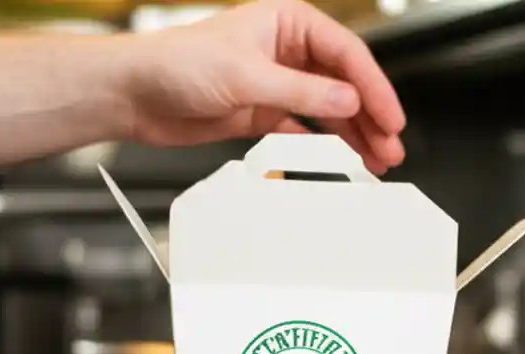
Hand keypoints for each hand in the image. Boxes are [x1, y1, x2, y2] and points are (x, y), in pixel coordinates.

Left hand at [117, 0, 405, 173]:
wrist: (134, 93)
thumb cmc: (176, 64)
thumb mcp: (247, 76)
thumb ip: (302, 93)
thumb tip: (347, 102)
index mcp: (288, 22)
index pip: (346, 54)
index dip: (374, 88)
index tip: (390, 118)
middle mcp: (286, 50)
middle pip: (344, 84)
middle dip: (369, 117)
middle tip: (390, 146)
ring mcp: (277, 82)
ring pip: (328, 110)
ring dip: (352, 136)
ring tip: (376, 160)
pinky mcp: (263, 111)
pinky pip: (304, 130)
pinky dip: (322, 146)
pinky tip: (340, 160)